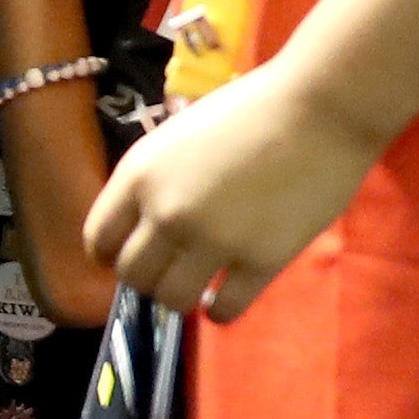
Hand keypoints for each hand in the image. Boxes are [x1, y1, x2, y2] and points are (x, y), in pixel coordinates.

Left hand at [83, 53, 375, 324]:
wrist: (319, 107)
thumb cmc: (252, 108)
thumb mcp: (179, 134)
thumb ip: (157, 178)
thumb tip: (144, 221)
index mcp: (139, 175)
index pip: (98, 239)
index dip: (110, 255)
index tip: (127, 258)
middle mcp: (165, 213)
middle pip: (133, 275)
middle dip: (148, 278)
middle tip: (171, 271)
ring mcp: (211, 241)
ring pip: (171, 299)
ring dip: (180, 298)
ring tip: (197, 287)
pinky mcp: (258, 261)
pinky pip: (224, 310)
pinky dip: (219, 311)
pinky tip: (225, 299)